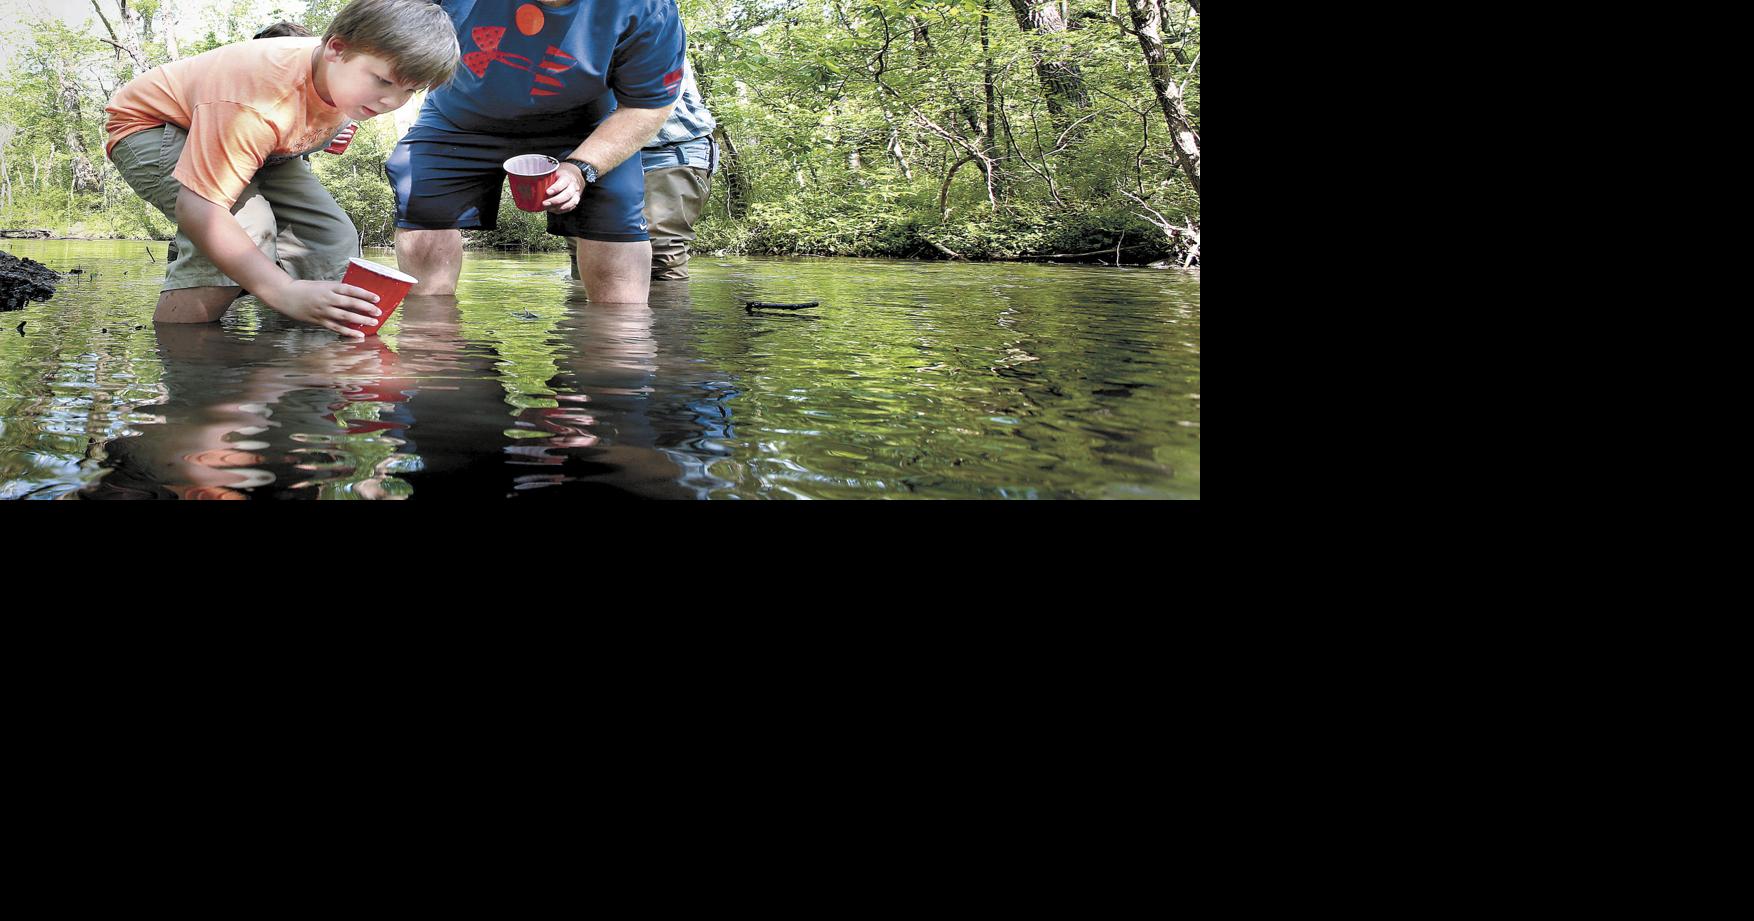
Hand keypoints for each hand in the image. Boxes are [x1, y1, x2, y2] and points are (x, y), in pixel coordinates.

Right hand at [267, 280, 381, 338]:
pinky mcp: (320, 321)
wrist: (286, 295)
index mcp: (329, 287)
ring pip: (345, 316)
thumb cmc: (307, 288)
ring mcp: (323, 311)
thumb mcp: (324, 284)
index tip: (377, 298)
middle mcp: (327, 299)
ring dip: (361, 320)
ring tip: (373, 322)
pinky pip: (337, 327)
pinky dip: (349, 332)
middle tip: (379, 312)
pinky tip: (359, 335)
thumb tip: (356, 295)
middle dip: (366, 308)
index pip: (350, 290)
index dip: (365, 294)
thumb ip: (338, 290)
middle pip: (350, 303)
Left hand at [544, 162, 585, 213]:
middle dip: (555, 200)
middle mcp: (573, 186)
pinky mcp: (575, 201)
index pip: (563, 182)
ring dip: (558, 207)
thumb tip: (529, 184)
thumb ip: (545, 179)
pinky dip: (561, 210)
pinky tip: (553, 209)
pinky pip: (570, 208)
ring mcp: (576, 194)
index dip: (556, 188)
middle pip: (567, 194)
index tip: (547, 192)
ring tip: (548, 208)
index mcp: (567, 177)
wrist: (572, 177)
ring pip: (570, 202)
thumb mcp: (553, 173)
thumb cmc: (559, 176)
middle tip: (544, 203)